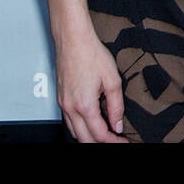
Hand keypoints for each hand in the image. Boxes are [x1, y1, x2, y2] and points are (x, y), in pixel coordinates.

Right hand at [54, 23, 127, 141]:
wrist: (72, 40)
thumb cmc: (90, 54)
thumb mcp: (112, 80)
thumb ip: (116, 105)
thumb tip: (118, 124)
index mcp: (84, 105)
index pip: (99, 134)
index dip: (113, 141)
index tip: (123, 141)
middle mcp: (70, 108)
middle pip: (84, 139)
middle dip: (101, 143)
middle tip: (115, 140)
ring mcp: (63, 104)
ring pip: (74, 133)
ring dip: (89, 137)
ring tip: (105, 134)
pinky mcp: (60, 98)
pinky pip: (68, 122)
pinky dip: (79, 128)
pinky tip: (90, 123)